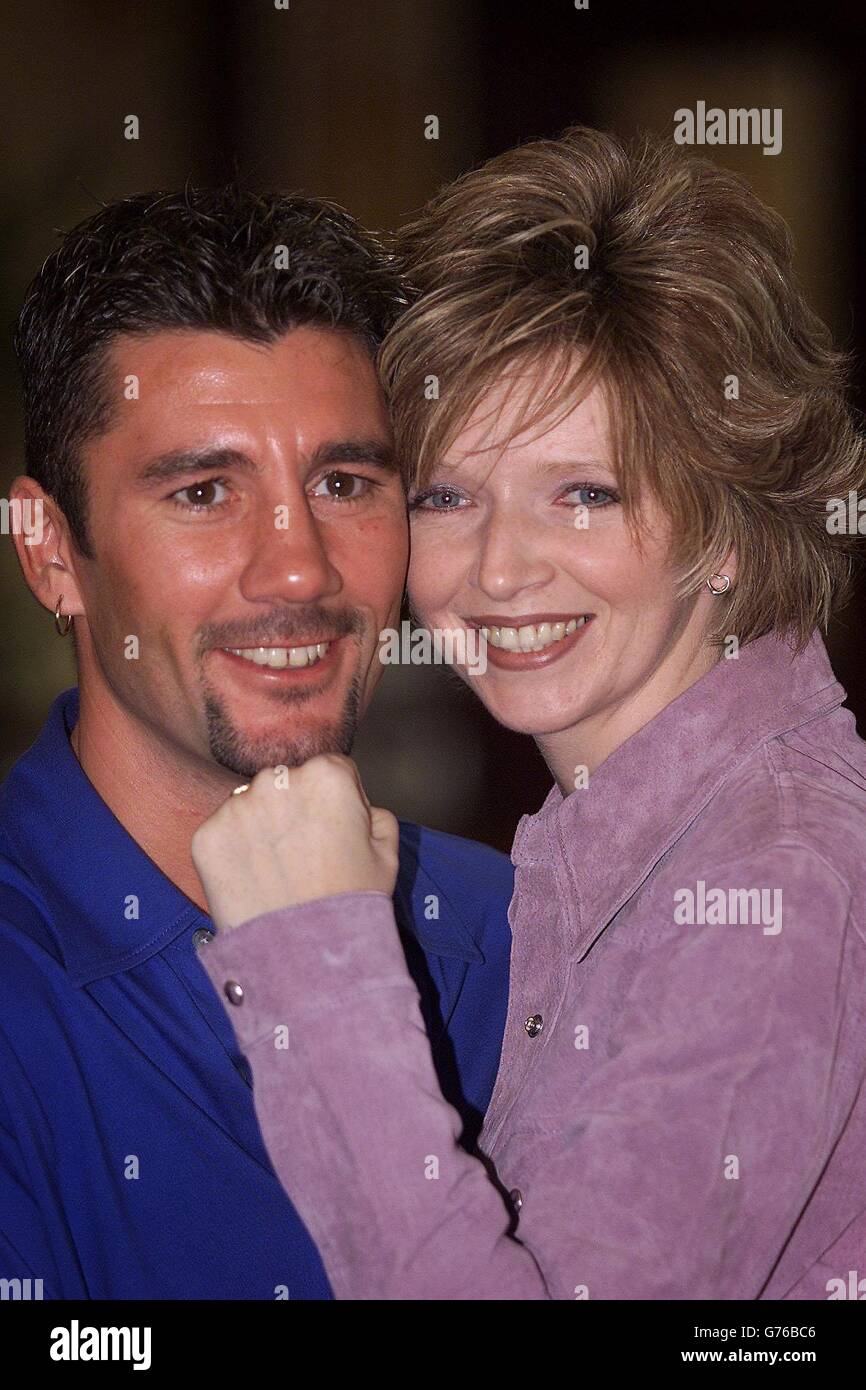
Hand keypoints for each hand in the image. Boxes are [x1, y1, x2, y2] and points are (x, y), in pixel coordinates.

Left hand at [191, 755, 399, 930]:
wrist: (307, 958)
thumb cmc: (353, 904)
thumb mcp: (387, 853)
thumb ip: (375, 813)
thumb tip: (355, 805)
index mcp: (327, 775)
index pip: (330, 771)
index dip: (337, 804)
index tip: (335, 836)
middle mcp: (277, 780)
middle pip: (286, 783)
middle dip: (293, 810)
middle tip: (304, 857)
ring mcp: (237, 808)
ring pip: (251, 806)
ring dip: (261, 828)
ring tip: (278, 874)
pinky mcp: (207, 837)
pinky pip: (223, 833)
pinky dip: (234, 854)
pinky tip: (254, 882)